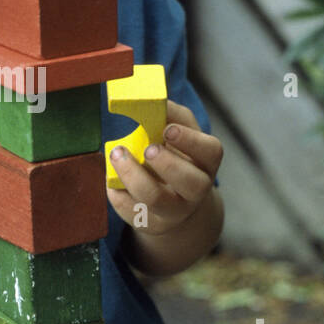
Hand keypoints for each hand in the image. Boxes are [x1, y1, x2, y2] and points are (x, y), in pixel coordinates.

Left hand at [107, 100, 223, 236]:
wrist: (175, 199)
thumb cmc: (177, 156)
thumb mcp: (180, 133)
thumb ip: (171, 114)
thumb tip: (153, 100)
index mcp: (206, 162)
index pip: (211, 152)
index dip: (191, 141)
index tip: (168, 130)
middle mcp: (196, 190)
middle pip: (190, 182)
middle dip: (166, 164)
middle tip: (146, 149)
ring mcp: (176, 211)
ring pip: (156, 199)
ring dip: (133, 175)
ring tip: (117, 154)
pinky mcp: (153, 224)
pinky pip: (133, 213)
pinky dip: (118, 194)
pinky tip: (112, 180)